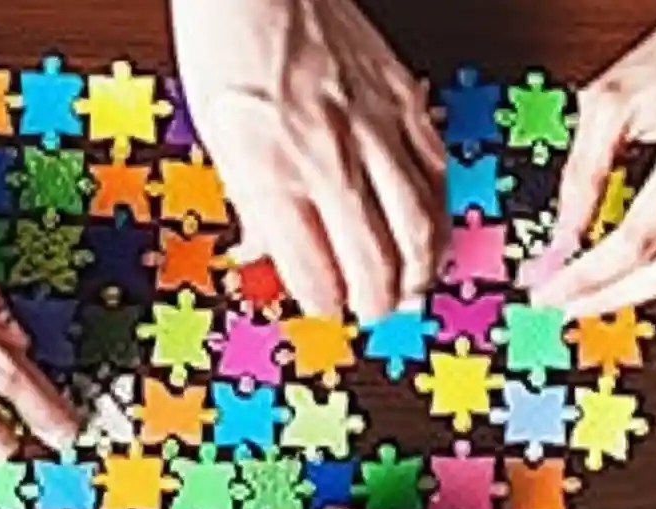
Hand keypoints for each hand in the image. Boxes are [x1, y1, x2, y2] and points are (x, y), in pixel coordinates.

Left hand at [171, 0, 446, 320]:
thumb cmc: (226, 49)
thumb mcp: (216, 141)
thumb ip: (249, 203)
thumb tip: (265, 253)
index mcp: (272, 175)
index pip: (314, 275)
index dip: (323, 304)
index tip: (325, 307)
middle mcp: (328, 158)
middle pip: (375, 263)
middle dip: (378, 304)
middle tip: (375, 313)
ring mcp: (374, 130)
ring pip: (419, 225)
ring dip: (420, 269)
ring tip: (414, 286)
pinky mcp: (402, 100)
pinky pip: (438, 171)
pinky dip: (439, 210)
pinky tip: (432, 225)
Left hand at [529, 0, 655, 317]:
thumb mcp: (608, 102)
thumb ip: (580, 173)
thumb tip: (561, 238)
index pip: (638, 240)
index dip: (589, 278)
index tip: (551, 292)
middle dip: (614, 296)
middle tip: (570, 306)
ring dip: (651, 292)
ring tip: (603, 293)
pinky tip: (654, 274)